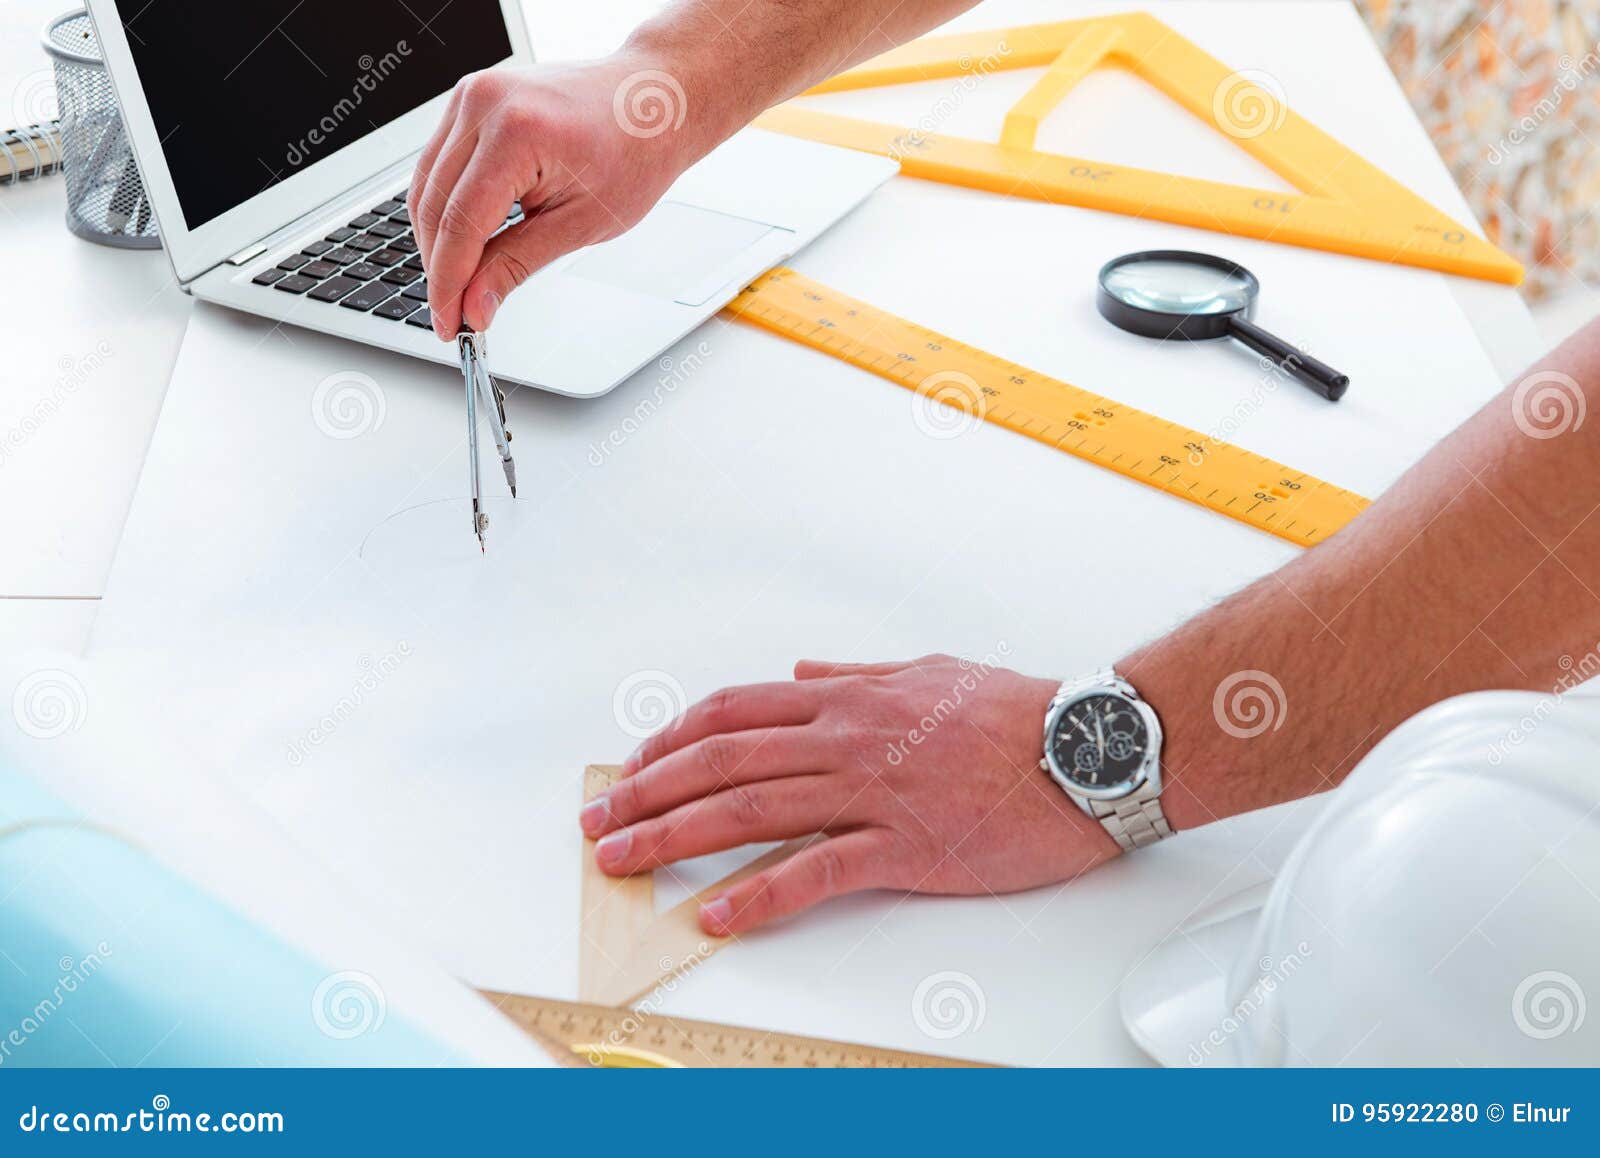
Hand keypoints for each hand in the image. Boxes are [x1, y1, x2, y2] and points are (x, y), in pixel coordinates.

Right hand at [408, 51, 701, 339]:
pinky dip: (444, 206)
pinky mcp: (471, 99)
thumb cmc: (632, 153)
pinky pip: (439, 163)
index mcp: (516, 133)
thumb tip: (476, 305)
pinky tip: (461, 242)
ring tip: (457, 285)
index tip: (450, 324)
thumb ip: (516, 264)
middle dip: (438, 268)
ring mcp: (472, 95)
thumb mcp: (579, 224)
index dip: (448, 283)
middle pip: (432, 205)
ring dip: (435, 240)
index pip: (459, 224)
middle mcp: (484, 104)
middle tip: (453, 315)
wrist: (651, 105)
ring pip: (426, 185)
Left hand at [579, 655, 1121, 934]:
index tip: (634, 768)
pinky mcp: (904, 848)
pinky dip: (759, 895)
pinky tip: (716, 914)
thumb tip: (802, 674)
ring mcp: (871, 793)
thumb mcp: (926, 670)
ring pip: (749, 813)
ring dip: (674, 838)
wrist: (1088, 746)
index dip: (670, 741)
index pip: (732, 715)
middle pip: (720, 763)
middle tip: (598, 822)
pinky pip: (816, 872)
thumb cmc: (1017, 710)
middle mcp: (845, 740)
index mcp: (847, 700)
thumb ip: (856, 675)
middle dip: (645, 793)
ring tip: (623, 863)